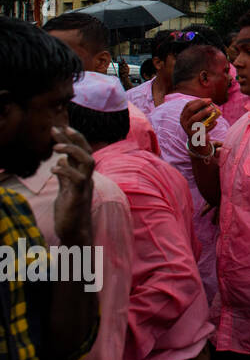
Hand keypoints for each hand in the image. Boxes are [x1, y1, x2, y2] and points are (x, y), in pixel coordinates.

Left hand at [50, 126, 94, 246]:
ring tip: (55, 146)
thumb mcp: (65, 190)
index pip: (80, 152)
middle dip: (75, 138)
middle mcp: (87, 178)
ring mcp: (85, 186)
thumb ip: (65, 176)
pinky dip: (65, 170)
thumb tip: (62, 161)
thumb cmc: (70, 212)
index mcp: (83, 176)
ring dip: (72, 151)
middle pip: (87, 152)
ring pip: (87, 161)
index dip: (71, 139)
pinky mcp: (79, 196)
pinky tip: (53, 168)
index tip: (59, 127)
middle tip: (61, 127)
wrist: (75, 232)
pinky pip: (77, 179)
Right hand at [179, 97, 218, 148]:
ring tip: (212, 109)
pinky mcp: (194, 135)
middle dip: (200, 104)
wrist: (197, 141)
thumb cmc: (199, 126)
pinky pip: (202, 128)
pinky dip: (210, 125)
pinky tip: (215, 122)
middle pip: (190, 110)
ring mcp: (188, 128)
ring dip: (204, 112)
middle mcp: (184, 121)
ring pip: (195, 118)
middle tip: (211, 101)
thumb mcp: (197, 118)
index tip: (208, 99)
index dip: (198, 101)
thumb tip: (211, 103)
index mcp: (183, 116)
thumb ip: (201, 111)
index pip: (188, 105)